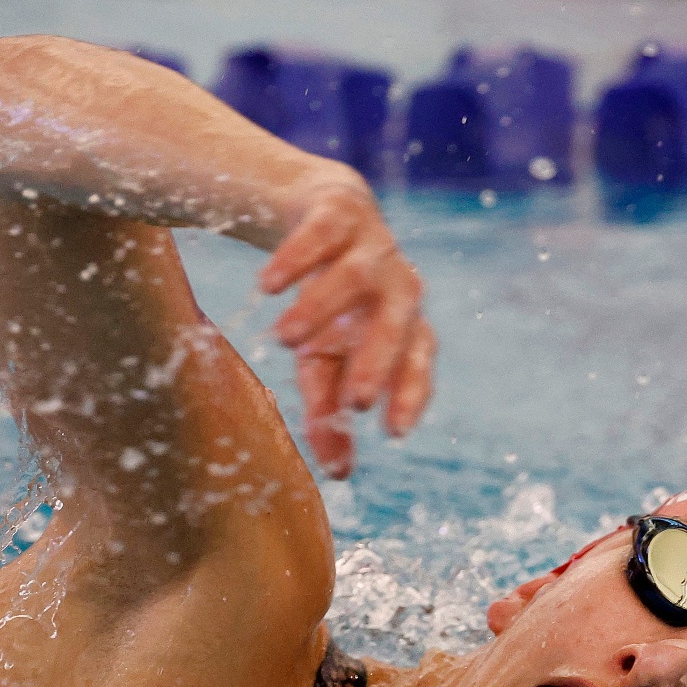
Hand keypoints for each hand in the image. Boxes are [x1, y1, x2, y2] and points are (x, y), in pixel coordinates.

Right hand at [257, 177, 434, 478]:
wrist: (318, 213)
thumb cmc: (330, 306)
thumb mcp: (325, 360)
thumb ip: (331, 411)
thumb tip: (339, 476)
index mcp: (405, 326)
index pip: (419, 362)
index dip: (411, 395)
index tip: (395, 433)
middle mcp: (398, 286)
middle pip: (399, 323)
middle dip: (378, 362)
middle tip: (353, 403)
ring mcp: (372, 245)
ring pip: (354, 278)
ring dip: (321, 309)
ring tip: (283, 341)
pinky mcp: (339, 211)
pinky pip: (321, 235)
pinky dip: (295, 259)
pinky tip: (267, 287)